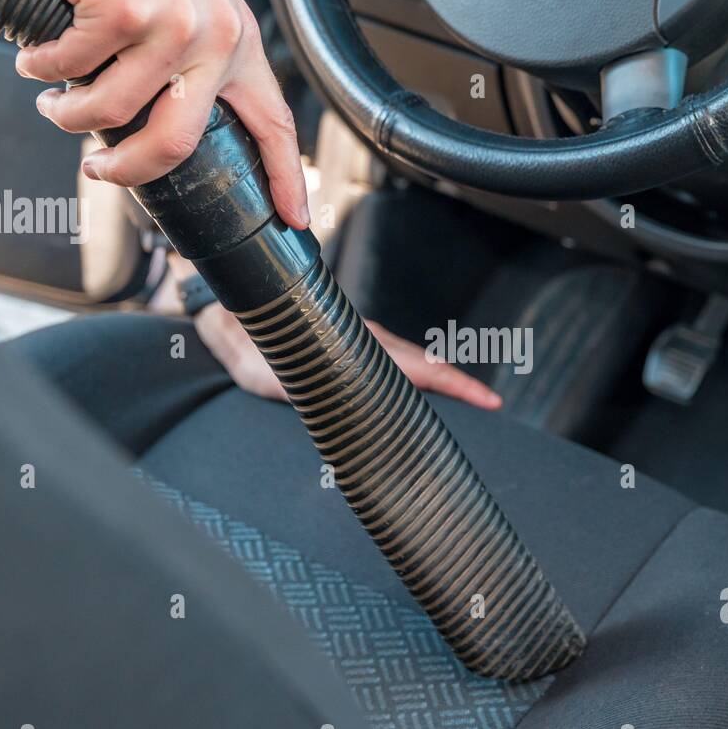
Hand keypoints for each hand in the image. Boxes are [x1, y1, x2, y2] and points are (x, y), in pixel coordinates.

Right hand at [15, 0, 310, 228]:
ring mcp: (172, 25)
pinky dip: (45, 69)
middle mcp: (214, 37)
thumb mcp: (191, 0)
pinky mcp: (123, 12)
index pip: (274, 122)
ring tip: (53, 99)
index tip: (296, 218)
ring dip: (68, 114)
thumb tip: (160, 117)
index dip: (286, 177)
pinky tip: (38, 58)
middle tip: (99, 171)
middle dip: (128, 170)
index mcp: (237, 41)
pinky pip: (72, 70)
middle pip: (177, 144)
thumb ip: (191, 56)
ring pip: (112, 112)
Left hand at [193, 302, 503, 410]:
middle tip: (490, 402)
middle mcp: (369, 340)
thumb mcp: (285, 382)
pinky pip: (396, 355)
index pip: (422, 369)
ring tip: (467, 395)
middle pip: (427, 362)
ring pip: (413, 357)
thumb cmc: (256, 354)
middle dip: (460, 382)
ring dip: (441, 376)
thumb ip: (321, 392)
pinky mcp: (355, 340)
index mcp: (362, 350)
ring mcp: (364, 338)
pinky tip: (421, 381)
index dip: (458, 385)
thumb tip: (353, 407)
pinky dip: (418, 369)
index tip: (489, 399)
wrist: (237, 320)